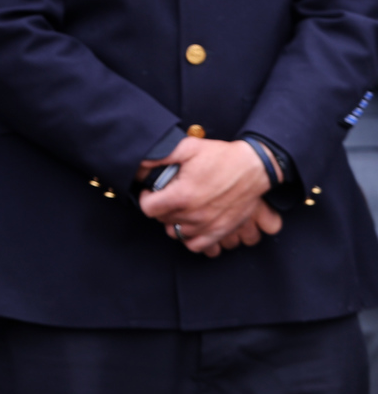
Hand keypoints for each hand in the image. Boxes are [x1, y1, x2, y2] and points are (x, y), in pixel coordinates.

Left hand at [138, 137, 273, 255]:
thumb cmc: (221, 157)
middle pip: (162, 220)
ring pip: (177, 233)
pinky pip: (196, 245)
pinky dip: (190, 237)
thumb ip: (161, 155)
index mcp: (183, 196)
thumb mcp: (188, 148)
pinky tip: (191, 223)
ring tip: (181, 207)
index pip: (149, 209)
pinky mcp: (221, 231)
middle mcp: (194, 215)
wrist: (254, 168)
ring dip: (175, 221)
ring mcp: (208, 225)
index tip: (153, 191)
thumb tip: (139, 163)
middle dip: (162, 207)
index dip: (147, 198)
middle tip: (170, 194)